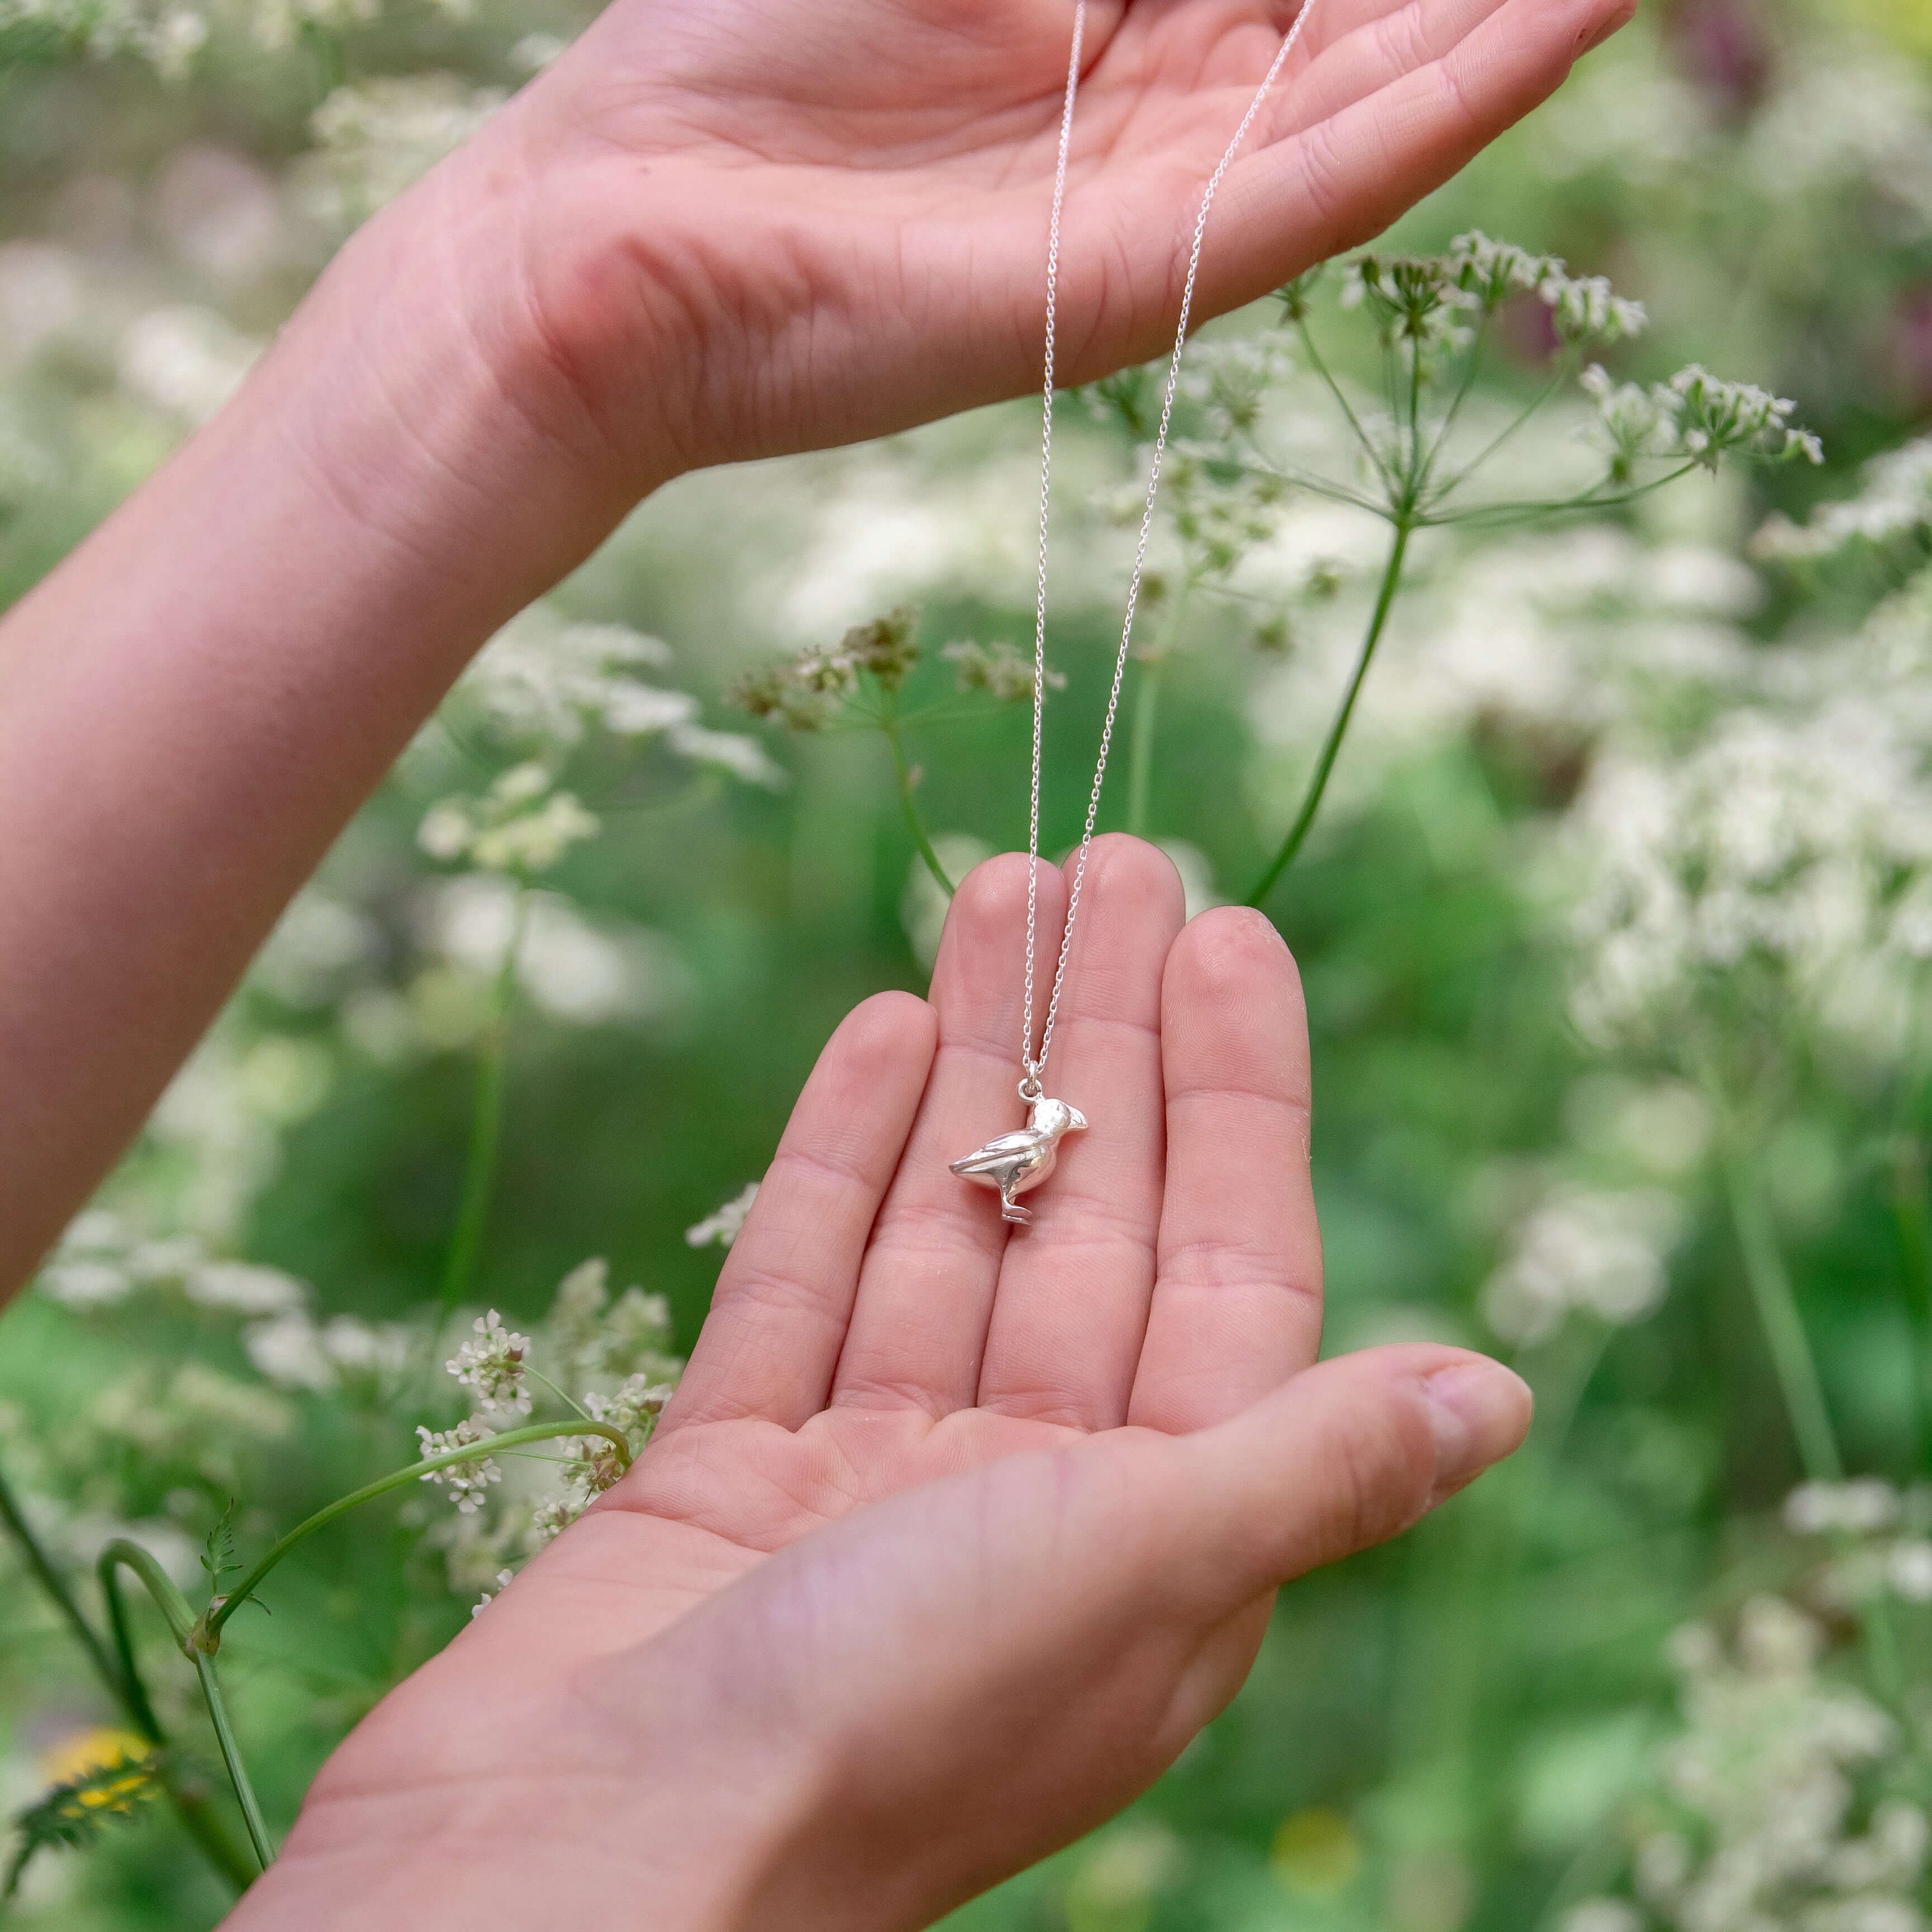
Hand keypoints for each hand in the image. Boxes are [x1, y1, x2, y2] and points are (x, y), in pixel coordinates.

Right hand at [231, 837, 1530, 1931]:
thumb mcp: (1136, 1573)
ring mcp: (866, 1482)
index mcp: (1153, 1532)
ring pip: (941, 1223)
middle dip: (1102, 1036)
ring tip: (1001, 886)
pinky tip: (885, 1023)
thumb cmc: (887, 1728)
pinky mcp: (725, 1471)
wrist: (569, 1875)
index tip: (1232, 934)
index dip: (1237, 1095)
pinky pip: (803, 1281)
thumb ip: (1311, 1470)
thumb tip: (1499, 1396)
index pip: (1224, 1268)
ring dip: (976, 1057)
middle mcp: (1026, 1500)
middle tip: (1117, 858)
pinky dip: (845, 1156)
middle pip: (1080, 1216)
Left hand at [422, 0, 1630, 486]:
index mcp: (1118, 10)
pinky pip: (1337, 178)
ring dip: (1510, 12)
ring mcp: (1171, 203)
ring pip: (1388, 84)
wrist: (630, 229)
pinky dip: (1460, 93)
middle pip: (1370, 6)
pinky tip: (1578, 6)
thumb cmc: (749, 35)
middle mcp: (1168, 110)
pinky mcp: (1154, 281)